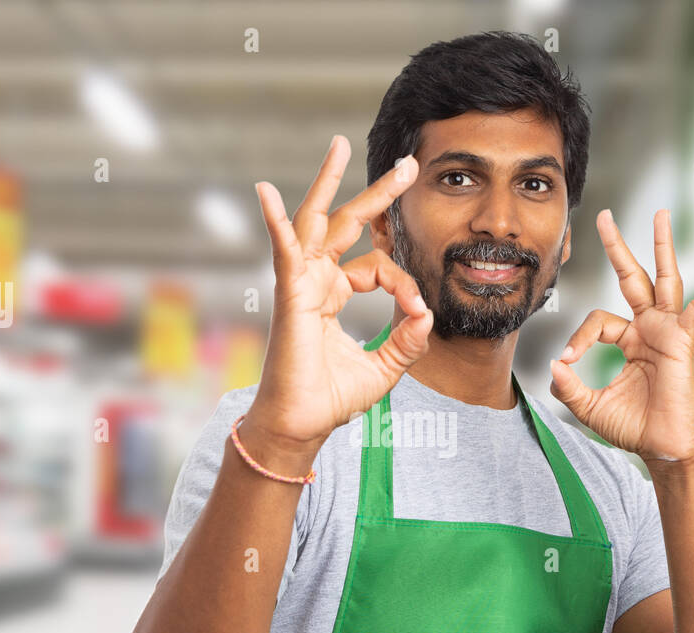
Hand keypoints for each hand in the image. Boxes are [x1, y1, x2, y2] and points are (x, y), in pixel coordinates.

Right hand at [247, 135, 432, 451]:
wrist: (302, 425)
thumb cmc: (331, 399)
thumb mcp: (385, 367)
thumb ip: (407, 339)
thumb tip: (428, 312)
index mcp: (333, 296)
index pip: (377, 267)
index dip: (403, 281)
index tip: (417, 309)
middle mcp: (316, 282)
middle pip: (346, 225)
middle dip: (376, 193)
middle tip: (406, 165)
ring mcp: (301, 285)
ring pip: (317, 222)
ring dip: (328, 182)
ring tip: (339, 146)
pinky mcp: (290, 296)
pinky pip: (284, 252)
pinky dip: (275, 222)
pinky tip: (265, 192)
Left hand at [548, 208, 693, 465]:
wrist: (661, 449)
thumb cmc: (633, 428)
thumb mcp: (588, 406)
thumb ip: (568, 386)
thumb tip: (553, 365)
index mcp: (629, 340)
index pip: (598, 320)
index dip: (578, 337)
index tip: (567, 360)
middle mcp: (649, 329)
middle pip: (632, 278)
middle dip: (618, 247)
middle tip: (604, 216)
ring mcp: (667, 332)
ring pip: (664, 280)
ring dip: (662, 246)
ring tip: (661, 213)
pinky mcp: (683, 342)